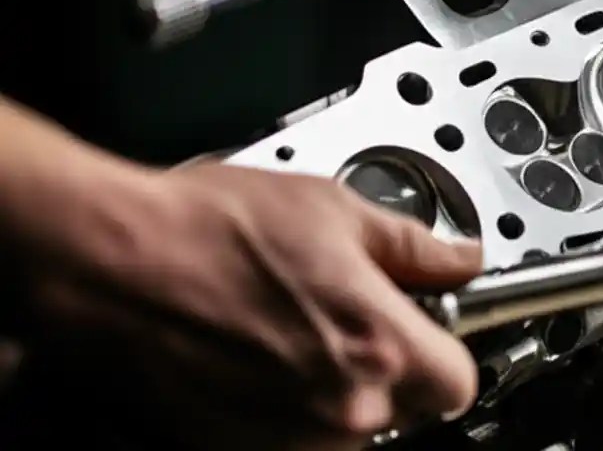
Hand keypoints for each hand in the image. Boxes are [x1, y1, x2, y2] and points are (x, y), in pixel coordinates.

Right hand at [13, 162, 480, 449]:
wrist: (107, 262)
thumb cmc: (207, 231)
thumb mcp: (333, 210)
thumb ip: (414, 247)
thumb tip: (460, 259)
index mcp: (381, 346)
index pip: (459, 382)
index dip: (445, 350)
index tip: (426, 330)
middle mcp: (341, 409)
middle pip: (401, 409)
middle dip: (383, 368)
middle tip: (341, 317)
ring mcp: (286, 441)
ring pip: (343, 431)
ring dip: (329, 393)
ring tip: (283, 332)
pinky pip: (286, 441)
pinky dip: (278, 410)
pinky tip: (249, 356)